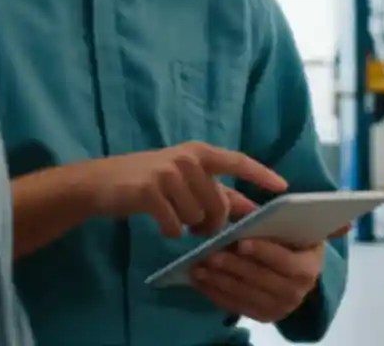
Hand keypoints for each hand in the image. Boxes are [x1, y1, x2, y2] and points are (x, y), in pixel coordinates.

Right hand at [90, 142, 287, 237]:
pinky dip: (170, 231)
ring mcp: (168, 173)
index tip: (283, 187)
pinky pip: (175, 226)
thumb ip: (215, 190)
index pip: (238, 161)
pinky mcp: (150, 191)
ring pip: (197, 218)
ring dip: (188, 226)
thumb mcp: (185, 176)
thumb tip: (249, 209)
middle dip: (213, 223)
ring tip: (174, 217)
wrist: (100, 182)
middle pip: (219, 204)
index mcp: (200, 152)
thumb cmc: (149, 181)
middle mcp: (187, 158)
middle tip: (199, 227)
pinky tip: (161, 223)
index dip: (261, 174)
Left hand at [190, 233, 342, 322]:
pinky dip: (215, 293)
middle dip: (233, 266)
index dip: (263, 252)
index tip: (241, 241)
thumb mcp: (302, 228)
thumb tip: (342, 221)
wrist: (297, 271)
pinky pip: (235, 306)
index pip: (285, 263)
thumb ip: (304, 219)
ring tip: (199, 266)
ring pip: (244, 294)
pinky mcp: (262, 317)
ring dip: (219, 281)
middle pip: (260, 279)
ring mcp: (279, 309)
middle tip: (210, 254)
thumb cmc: (295, 241)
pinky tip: (200, 281)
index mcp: (309, 269)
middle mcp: (296, 293)